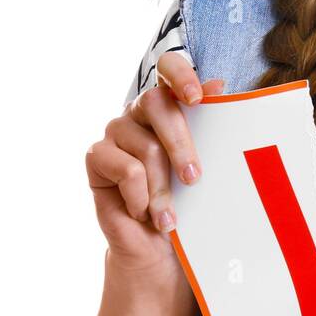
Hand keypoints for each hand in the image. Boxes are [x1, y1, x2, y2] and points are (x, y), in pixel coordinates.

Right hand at [85, 50, 225, 288]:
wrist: (161, 247)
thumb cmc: (190, 202)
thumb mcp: (209, 164)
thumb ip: (212, 125)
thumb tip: (219, 83)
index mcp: (170, 103)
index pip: (168, 68)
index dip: (181, 75)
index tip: (198, 98)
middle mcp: (139, 111)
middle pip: (158, 105)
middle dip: (181, 145)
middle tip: (194, 179)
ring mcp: (115, 132)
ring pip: (146, 146)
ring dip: (163, 187)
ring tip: (170, 216)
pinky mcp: (96, 157)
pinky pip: (125, 169)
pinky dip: (141, 196)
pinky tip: (144, 214)